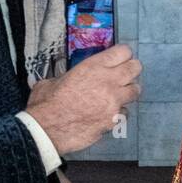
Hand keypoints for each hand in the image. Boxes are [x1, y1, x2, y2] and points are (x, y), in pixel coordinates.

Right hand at [25, 43, 140, 155]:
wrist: (46, 130)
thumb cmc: (45, 105)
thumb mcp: (54, 80)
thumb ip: (68, 76)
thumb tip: (67, 78)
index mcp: (93, 67)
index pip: (123, 52)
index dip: (122, 54)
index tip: (119, 58)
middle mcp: (108, 81)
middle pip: (135, 68)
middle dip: (131, 70)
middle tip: (124, 74)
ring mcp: (114, 101)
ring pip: (135, 90)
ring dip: (128, 91)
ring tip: (118, 94)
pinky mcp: (114, 120)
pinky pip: (125, 112)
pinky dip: (119, 113)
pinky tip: (108, 114)